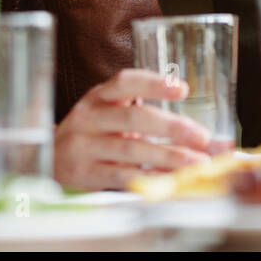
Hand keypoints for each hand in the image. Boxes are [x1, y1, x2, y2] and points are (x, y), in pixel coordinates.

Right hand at [54, 68, 212, 190]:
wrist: (49, 162)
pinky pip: (122, 176)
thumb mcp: (112, 116)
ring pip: (131, 150)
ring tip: (197, 163)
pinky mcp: (84, 174)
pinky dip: (150, 177)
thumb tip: (210, 139)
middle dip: (172, 127)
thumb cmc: (94, 136)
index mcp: (99, 97)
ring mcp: (84, 147)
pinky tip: (171, 179)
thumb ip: (151, 118)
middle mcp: (89, 118)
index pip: (125, 82)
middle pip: (133, 117)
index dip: (153, 83)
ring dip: (168, 157)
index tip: (182, 88)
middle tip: (201, 136)